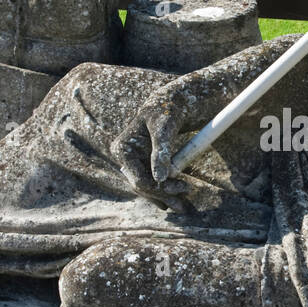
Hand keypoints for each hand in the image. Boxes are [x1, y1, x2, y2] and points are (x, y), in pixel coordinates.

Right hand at [110, 79, 196, 211]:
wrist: (176, 100)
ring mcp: (133, 160)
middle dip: (162, 196)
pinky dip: (162, 190)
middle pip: (142, 186)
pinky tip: (172, 199)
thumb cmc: (169, 110)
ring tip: (181, 205)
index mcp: (123, 148)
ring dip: (163, 196)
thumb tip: (160, 178)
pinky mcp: (143, 161)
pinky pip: (151, 180)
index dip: (160, 189)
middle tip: (183, 206)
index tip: (184, 188)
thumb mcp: (165, 128)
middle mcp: (124, 156)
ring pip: (146, 186)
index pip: (139, 180)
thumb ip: (161, 152)